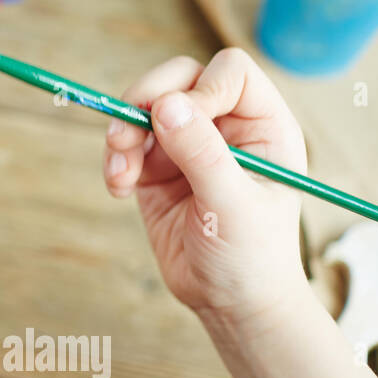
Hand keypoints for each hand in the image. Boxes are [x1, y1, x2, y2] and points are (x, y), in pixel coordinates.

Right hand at [102, 49, 308, 320]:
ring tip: (119, 175)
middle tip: (125, 135)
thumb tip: (167, 105)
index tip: (177, 121)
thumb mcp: (232, 205)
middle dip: (145, 102)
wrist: (229, 304)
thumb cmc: (251, 256)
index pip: (229, 73)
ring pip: (144, 108)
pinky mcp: (157, 169)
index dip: (200, 87)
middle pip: (178, 79)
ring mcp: (188, 145)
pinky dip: (114, 160)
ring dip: (122, 135)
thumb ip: (202, 153)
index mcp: (263, 125)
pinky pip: (125, 144)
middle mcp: (226, 126)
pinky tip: (118, 190)